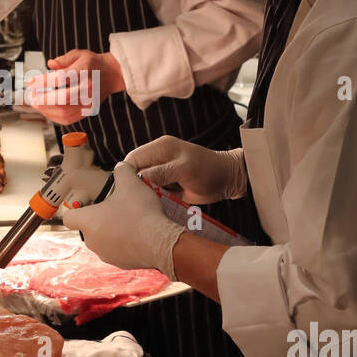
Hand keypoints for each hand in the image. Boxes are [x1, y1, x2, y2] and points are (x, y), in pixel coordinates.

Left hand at [25, 49, 124, 122]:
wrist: (111, 74)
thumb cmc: (93, 64)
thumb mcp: (79, 54)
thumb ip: (63, 59)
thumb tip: (50, 64)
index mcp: (84, 71)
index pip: (60, 78)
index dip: (42, 82)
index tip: (31, 83)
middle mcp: (87, 88)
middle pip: (62, 98)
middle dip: (43, 99)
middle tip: (32, 96)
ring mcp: (88, 101)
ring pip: (64, 112)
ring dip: (46, 110)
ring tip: (36, 104)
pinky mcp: (87, 111)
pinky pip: (68, 119)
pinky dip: (54, 117)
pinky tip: (46, 111)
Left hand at [62, 162, 183, 279]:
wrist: (160, 242)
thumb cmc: (140, 213)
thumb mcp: (130, 183)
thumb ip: (122, 171)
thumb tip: (121, 167)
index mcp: (88, 222)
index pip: (69, 217)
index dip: (76, 209)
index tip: (87, 204)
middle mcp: (93, 241)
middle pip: (88, 228)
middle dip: (100, 218)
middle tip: (116, 207)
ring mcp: (107, 255)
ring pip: (104, 240)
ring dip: (113, 231)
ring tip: (131, 220)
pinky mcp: (122, 264)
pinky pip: (119, 251)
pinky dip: (126, 243)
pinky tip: (140, 234)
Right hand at [124, 135, 246, 202]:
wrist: (228, 181)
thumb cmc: (209, 170)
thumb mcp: (184, 169)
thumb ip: (162, 172)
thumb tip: (138, 178)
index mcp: (159, 148)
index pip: (132, 159)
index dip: (128, 174)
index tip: (128, 191)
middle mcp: (158, 160)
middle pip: (135, 174)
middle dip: (135, 187)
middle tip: (137, 202)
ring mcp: (162, 174)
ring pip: (142, 186)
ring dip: (144, 196)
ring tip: (147, 206)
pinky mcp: (167, 187)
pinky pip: (153, 194)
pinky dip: (154, 201)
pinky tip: (156, 208)